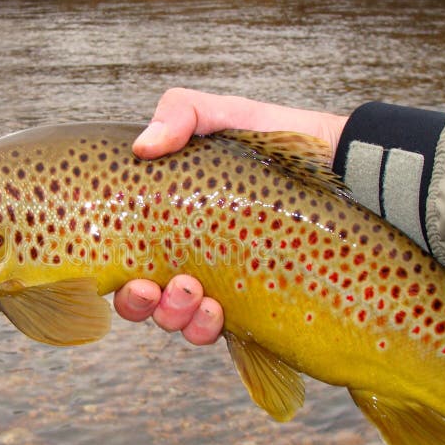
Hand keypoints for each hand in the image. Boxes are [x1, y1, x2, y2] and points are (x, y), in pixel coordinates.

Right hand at [116, 88, 348, 344]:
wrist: (329, 162)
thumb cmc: (265, 140)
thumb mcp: (217, 115)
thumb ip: (177, 114)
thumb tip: (143, 146)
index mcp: (164, 222)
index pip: (123, 259)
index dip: (115, 277)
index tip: (128, 273)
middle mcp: (182, 257)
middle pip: (142, 299)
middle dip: (139, 303)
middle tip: (153, 287)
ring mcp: (215, 282)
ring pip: (174, 318)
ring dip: (173, 314)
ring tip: (192, 292)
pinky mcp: (247, 301)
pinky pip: (213, 329)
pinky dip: (204, 326)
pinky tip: (217, 309)